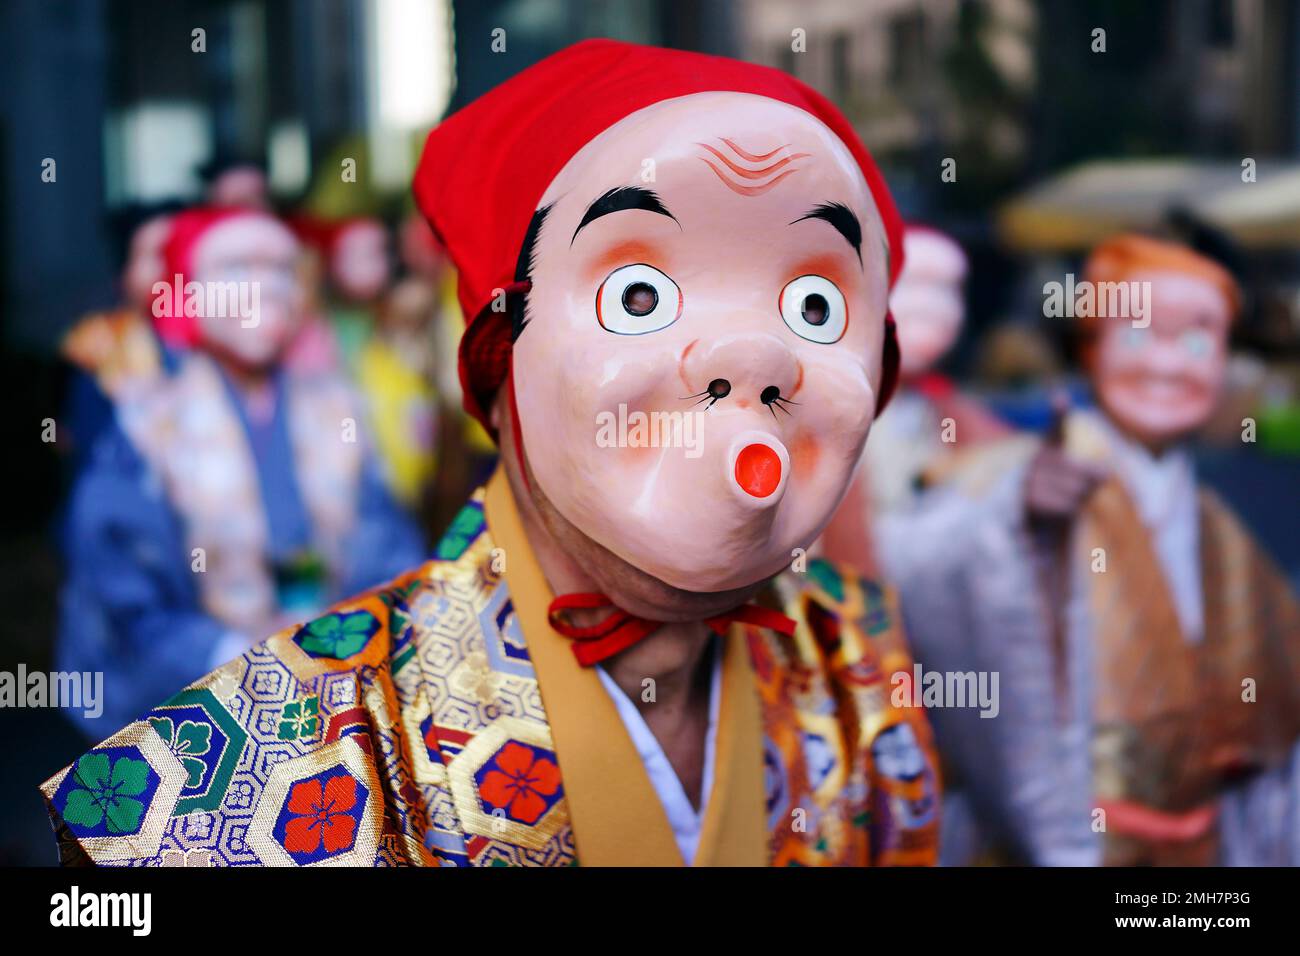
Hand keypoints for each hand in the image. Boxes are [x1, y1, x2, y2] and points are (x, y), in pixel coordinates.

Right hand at [1024, 395, 1106, 526]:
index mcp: (1050, 448)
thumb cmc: (1064, 495)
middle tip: (1076, 493)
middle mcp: (1037, 459)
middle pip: (1082, 471)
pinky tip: (1055, 514)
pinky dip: (1068, 513)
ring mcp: (1030, 478)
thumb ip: (1096, 473)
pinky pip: (1066, 505)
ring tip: (1063, 503)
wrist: (1040, 522)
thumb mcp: (1083, 480)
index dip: (1059, 413)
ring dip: (1078, 501)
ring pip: (1077, 489)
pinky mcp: (1029, 499)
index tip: (1060, 397)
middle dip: (1088, 485)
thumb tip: (1103, 474)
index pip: (1056, 428)